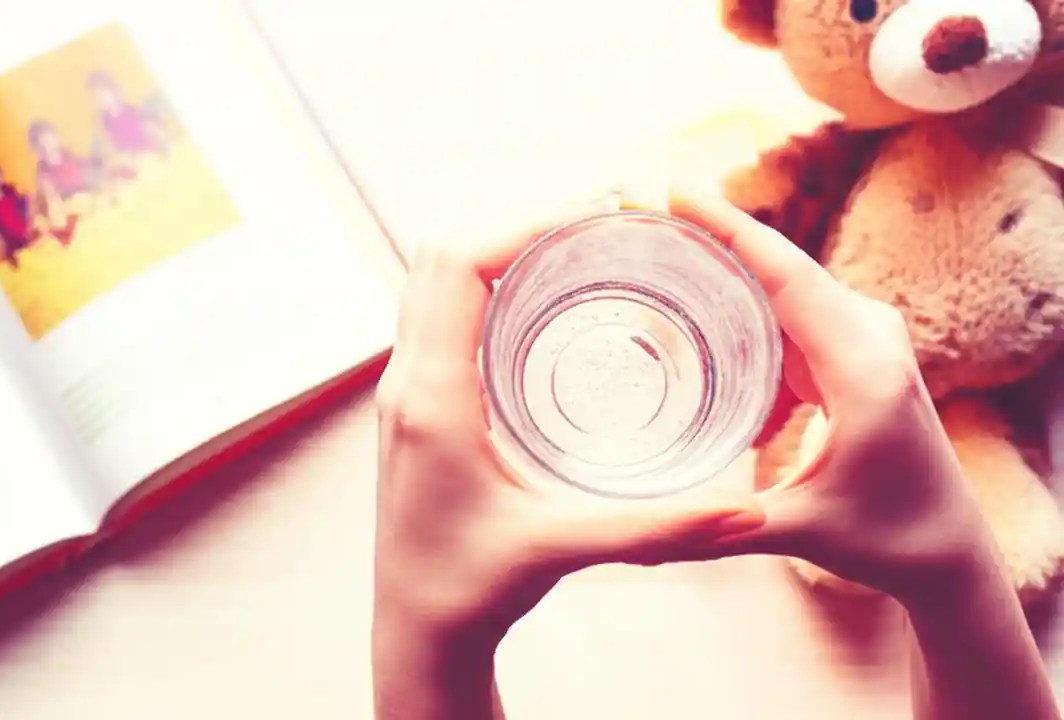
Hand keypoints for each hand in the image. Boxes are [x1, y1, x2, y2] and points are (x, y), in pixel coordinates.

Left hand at [372, 195, 765, 700]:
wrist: (417, 630)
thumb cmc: (467, 590)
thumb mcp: (562, 548)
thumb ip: (655, 528)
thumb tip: (743, 512)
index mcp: (432, 398)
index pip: (457, 267)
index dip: (521, 227)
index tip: (591, 217)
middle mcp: (407, 383)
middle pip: (439, 258)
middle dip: (514, 228)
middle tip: (594, 227)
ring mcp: (403, 393)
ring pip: (432, 284)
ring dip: (493, 254)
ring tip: (573, 253)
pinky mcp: (415, 406)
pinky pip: (437, 317)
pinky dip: (481, 290)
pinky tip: (537, 310)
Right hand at [668, 187, 996, 604]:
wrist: (947, 548)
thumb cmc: (886, 538)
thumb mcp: (798, 530)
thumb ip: (718, 527)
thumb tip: (640, 532)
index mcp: (861, 371)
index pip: (787, 277)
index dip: (730, 229)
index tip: (674, 192)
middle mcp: (871, 340)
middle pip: (783, 267)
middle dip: (715, 234)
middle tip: (644, 212)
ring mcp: (868, 342)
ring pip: (787, 288)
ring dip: (728, 271)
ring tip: (661, 256)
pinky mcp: (857, 355)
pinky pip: (793, 315)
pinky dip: (748, 312)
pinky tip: (704, 324)